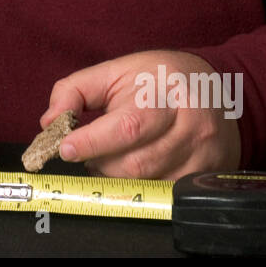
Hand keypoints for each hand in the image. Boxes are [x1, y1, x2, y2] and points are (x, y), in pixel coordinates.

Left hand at [42, 50, 241, 179]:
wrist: (215, 86)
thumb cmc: (156, 79)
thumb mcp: (114, 72)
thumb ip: (74, 91)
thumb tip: (50, 123)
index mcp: (164, 92)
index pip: (127, 126)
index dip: (92, 142)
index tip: (66, 148)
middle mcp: (190, 124)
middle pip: (135, 162)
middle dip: (101, 162)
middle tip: (90, 151)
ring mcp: (202, 153)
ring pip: (147, 182)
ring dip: (116, 177)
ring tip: (111, 156)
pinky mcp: (205, 174)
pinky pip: (163, 194)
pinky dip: (139, 188)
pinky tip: (134, 169)